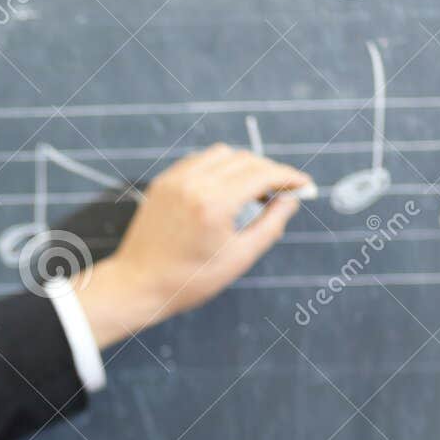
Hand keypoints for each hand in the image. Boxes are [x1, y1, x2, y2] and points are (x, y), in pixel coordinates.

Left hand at [72, 144, 311, 347]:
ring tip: (251, 194)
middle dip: (268, 172)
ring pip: (222, 154)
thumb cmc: (189, 280)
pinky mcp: (163, 182)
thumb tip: (290, 201)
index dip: (288, 176)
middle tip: (280, 194)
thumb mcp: (238, 258)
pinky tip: (223, 192)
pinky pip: (199, 161)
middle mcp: (193, 183)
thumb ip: (269, 226)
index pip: (262, 174)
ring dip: (243, 166)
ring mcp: (175, 180)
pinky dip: (218, 169)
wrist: (137, 285)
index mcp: (214, 204)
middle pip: (245, 159)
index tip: (302, 184)